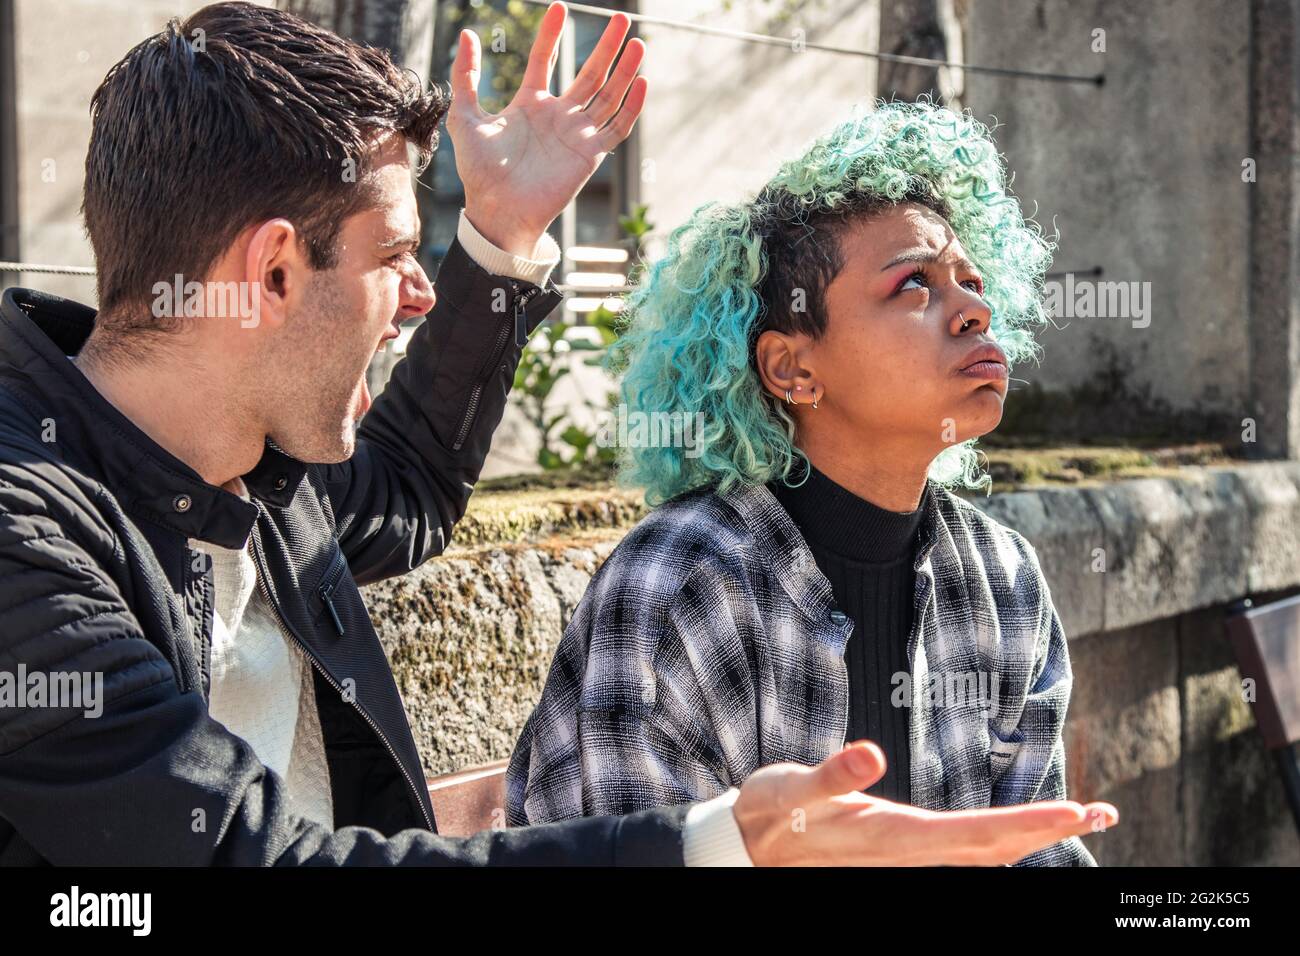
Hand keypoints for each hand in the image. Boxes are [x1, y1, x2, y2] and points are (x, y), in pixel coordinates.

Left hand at [447, 2, 647, 257]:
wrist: (498, 210)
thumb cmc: (479, 171)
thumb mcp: (465, 117)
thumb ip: (466, 77)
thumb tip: (467, 35)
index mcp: (530, 105)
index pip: (546, 60)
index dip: (552, 35)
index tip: (560, 8)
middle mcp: (558, 116)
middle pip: (590, 73)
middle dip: (606, 46)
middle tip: (623, 18)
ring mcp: (576, 135)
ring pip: (608, 96)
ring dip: (624, 71)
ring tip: (637, 42)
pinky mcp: (590, 155)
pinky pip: (616, 128)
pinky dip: (631, 107)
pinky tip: (642, 83)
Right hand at [733, 740, 1118, 865]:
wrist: (750, 851)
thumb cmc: (772, 813)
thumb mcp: (792, 787)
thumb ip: (832, 773)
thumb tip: (870, 752)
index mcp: (890, 839)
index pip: (974, 835)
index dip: (1027, 824)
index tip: (1073, 811)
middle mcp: (907, 858)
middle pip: (993, 851)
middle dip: (1048, 831)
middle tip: (1101, 811)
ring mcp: (907, 864)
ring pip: (985, 858)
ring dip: (1034, 839)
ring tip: (1080, 818)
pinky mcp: (902, 859)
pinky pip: (966, 857)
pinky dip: (1004, 844)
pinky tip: (1020, 834)